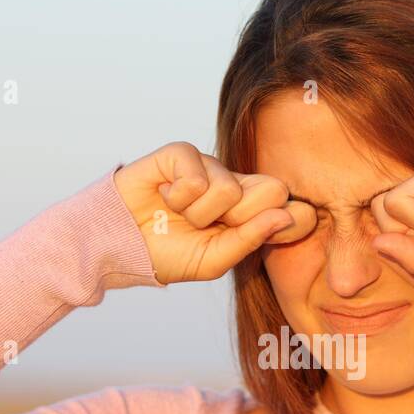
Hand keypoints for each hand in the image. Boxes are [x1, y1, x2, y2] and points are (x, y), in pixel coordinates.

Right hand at [113, 141, 315, 282]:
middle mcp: (236, 184)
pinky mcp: (183, 153)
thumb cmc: (169, 254)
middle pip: (273, 190)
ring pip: (230, 189)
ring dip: (199, 214)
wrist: (121, 245)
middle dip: (240, 220)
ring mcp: (211, 166)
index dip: (283, 225)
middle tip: (212, 227)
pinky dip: (178, 198)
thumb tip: (285, 214)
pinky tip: (165, 197)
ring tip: (181, 215)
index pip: (292, 208)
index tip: (253, 240)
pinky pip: (198, 176)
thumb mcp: (215, 260)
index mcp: (252, 212)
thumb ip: (251, 239)